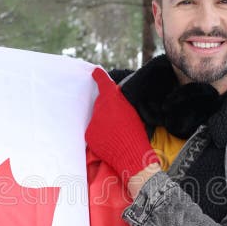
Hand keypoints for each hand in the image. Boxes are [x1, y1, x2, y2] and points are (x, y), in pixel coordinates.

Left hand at [85, 67, 159, 183]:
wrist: (132, 154)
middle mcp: (100, 107)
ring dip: (104, 123)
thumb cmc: (137, 133)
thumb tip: (112, 103)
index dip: (99, 76)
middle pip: (100, 104)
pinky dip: (100, 135)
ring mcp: (93, 121)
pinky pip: (94, 132)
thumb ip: (120, 104)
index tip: (94, 71)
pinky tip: (110, 141)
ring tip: (116, 134)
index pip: (103, 82)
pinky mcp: (89, 134)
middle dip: (106, 109)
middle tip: (118, 120)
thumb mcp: (132, 112)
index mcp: (113, 98)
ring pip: (97, 119)